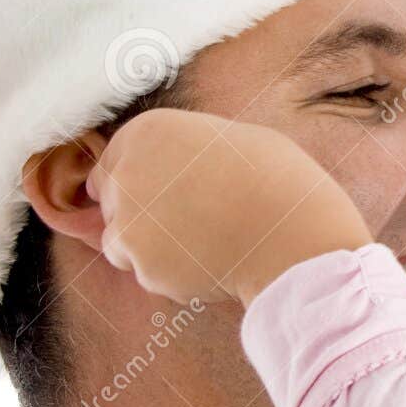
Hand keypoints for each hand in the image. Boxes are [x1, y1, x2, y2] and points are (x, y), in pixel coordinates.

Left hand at [87, 108, 372, 305]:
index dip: (138, 181)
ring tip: (202, 245)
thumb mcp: (233, 140)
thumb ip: (188, 150)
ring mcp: (129, 223)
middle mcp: (127, 173)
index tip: (161, 195)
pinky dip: (169, 275)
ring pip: (120, 243)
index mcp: (148, 131)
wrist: (294, 237)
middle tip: (187, 224)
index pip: (112, 161)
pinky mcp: (142, 267)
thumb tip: (177, 166)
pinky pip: (146, 274)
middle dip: (138, 214)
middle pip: (111, 203)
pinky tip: (208, 264)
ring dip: (148, 248)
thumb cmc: (279, 183)